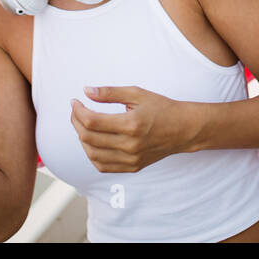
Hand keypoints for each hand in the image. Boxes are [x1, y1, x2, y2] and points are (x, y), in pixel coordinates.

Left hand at [69, 85, 196, 172]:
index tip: (75, 101)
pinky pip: (103, 166)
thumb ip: (110, 93)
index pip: (93, 121)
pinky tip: (93, 142)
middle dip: (77, 122)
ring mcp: (131, 159)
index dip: (78, 111)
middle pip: (89, 138)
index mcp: (131, 124)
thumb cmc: (162, 108)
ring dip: (82, 139)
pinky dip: (92, 155)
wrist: (184, 129)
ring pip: (93, 154)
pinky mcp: (133, 167)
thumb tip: (86, 91)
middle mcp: (130, 145)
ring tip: (83, 125)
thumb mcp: (137, 94)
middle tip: (76, 111)